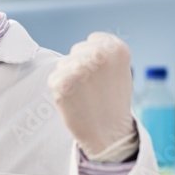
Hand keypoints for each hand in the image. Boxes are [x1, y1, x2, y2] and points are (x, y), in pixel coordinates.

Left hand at [47, 32, 136, 159]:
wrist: (110, 134)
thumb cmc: (113, 102)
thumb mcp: (120, 70)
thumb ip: (104, 53)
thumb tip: (80, 49)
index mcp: (117, 49)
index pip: (93, 40)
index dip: (94, 58)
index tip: (102, 75)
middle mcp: (99, 55)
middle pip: (76, 51)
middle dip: (81, 66)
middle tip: (93, 88)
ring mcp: (80, 69)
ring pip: (63, 64)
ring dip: (69, 78)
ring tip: (84, 96)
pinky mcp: (63, 83)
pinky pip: (53, 78)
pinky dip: (59, 91)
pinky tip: (74, 101)